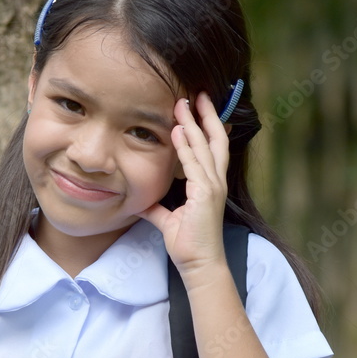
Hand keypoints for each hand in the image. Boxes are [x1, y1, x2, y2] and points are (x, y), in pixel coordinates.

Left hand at [139, 93, 229, 276]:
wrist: (198, 263)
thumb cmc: (187, 244)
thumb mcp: (168, 220)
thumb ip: (156, 208)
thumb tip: (140, 202)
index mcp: (210, 185)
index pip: (212, 148)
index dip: (206, 126)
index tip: (196, 107)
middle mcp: (215, 181)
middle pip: (216, 139)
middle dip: (206, 115)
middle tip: (196, 94)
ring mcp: (212, 187)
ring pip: (204, 147)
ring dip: (192, 124)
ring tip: (182, 104)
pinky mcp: (205, 195)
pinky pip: (194, 165)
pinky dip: (186, 147)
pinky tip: (177, 132)